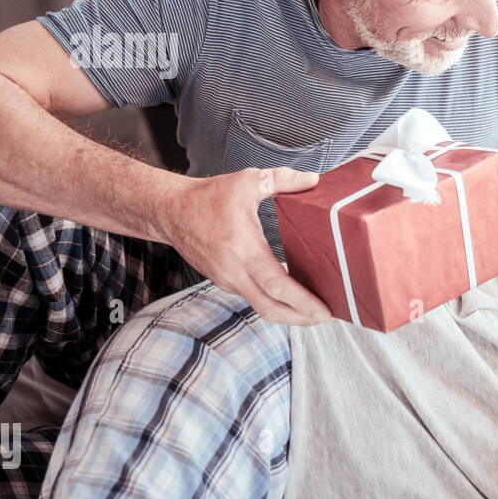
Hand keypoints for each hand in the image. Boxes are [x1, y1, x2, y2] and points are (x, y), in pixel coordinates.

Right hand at [160, 166, 331, 325]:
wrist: (170, 211)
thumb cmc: (206, 197)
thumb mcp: (247, 181)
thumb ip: (282, 180)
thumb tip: (313, 179)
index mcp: (243, 248)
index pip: (277, 285)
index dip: (303, 302)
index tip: (324, 310)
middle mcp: (234, 271)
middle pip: (271, 308)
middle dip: (302, 318)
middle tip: (327, 317)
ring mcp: (228, 280)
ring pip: (262, 307)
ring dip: (289, 314)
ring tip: (314, 312)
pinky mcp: (224, 281)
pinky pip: (253, 298)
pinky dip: (274, 302)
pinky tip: (290, 298)